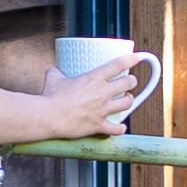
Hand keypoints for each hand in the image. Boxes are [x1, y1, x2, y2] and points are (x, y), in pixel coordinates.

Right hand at [34, 54, 157, 141]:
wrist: (49, 117)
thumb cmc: (51, 98)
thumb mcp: (53, 79)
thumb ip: (55, 72)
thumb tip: (52, 70)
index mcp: (93, 78)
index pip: (118, 64)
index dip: (131, 60)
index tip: (136, 58)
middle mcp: (102, 92)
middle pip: (128, 83)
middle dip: (131, 82)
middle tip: (129, 82)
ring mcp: (102, 110)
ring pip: (127, 104)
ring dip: (129, 101)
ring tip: (126, 100)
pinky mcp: (99, 125)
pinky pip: (116, 129)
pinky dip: (120, 128)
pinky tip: (121, 127)